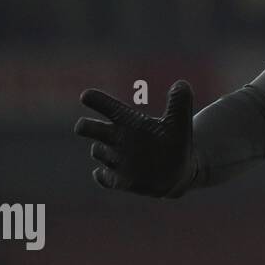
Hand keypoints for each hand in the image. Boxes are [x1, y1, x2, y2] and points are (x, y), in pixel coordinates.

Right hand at [73, 80, 198, 197]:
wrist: (178, 172)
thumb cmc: (174, 142)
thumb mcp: (180, 121)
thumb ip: (180, 102)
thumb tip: (181, 84)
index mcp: (129, 121)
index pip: (109, 107)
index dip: (97, 100)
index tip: (86, 95)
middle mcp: (118, 139)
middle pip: (91, 129)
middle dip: (86, 127)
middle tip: (82, 125)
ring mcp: (116, 160)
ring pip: (98, 151)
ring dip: (103, 151)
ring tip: (120, 151)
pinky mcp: (119, 180)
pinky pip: (104, 177)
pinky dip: (103, 175)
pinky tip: (105, 172)